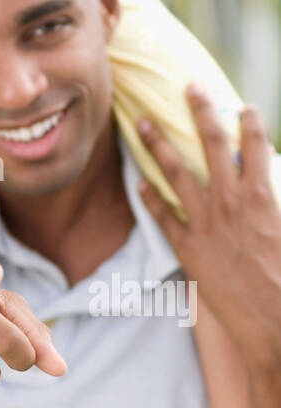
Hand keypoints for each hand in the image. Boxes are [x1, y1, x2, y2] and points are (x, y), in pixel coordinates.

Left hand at [137, 85, 280, 367]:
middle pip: (210, 142)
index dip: (247, 119)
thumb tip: (274, 170)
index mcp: (262, 193)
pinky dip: (150, 198)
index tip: (241, 104)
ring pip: (174, 172)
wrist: (273, 322)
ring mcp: (204, 222)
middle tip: (188, 85)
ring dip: (156, 144)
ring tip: (142, 123)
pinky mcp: (188, 248)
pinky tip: (141, 184)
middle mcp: (229, 200)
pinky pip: (163, 216)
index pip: (253, 142)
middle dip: (199, 109)